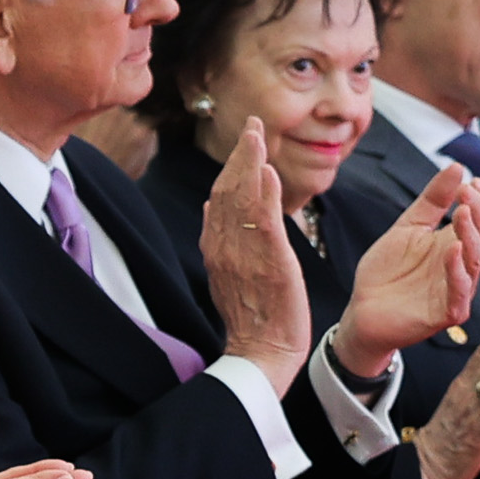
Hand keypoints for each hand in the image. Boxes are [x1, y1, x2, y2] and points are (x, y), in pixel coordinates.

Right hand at [195, 116, 310, 388]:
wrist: (260, 355)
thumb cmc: (252, 318)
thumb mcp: (230, 273)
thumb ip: (221, 239)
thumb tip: (210, 206)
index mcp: (217, 247)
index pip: (221, 197)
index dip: (233, 165)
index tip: (245, 138)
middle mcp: (225, 247)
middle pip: (228, 191)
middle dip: (241, 154)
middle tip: (253, 123)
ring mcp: (245, 255)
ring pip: (242, 201)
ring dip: (250, 165)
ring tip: (257, 135)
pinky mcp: (268, 265)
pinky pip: (263, 224)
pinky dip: (264, 196)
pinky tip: (268, 173)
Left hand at [323, 164, 479, 378]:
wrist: (362, 312)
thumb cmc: (386, 271)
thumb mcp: (407, 227)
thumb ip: (432, 200)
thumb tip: (457, 166)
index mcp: (456, 242)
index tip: (475, 182)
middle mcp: (462, 264)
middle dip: (478, 212)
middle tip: (466, 193)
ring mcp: (457, 288)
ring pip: (475, 260)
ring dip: (470, 235)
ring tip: (462, 212)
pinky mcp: (447, 312)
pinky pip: (459, 291)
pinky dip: (457, 271)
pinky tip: (452, 249)